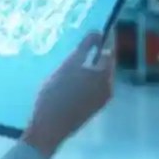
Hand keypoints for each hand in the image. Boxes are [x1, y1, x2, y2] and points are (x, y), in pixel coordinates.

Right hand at [21, 32, 114, 158]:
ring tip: (70, 63)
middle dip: (93, 54)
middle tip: (79, 46)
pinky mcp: (91, 109)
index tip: (94, 30)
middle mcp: (108, 89)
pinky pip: (91, 88)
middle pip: (104, 65)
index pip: (109, 51)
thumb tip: (98, 32)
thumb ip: (84, 48)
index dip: (102, 39)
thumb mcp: (69, 66)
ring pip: (97, 77)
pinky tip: (68, 81)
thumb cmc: (56, 94)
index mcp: (105, 76)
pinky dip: (84, 81)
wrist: (48, 128)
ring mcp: (100, 101)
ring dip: (87, 68)